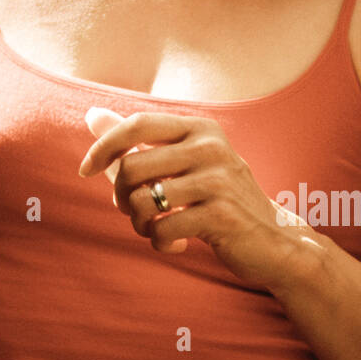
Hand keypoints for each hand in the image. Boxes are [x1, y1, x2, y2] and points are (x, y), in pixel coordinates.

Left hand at [78, 108, 315, 290]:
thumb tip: (91, 115)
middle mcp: (211, 147)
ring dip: (138, 224)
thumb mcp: (183, 162)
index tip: (85, 170)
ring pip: (141, 201)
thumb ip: (137, 141)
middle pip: (131, 167)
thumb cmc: (218, 199)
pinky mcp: (222, 214)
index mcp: (199, 128)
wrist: (275, 240)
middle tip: (134, 213)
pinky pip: (162, 228)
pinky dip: (159, 242)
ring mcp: (219, 179)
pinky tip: (175, 244)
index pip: (136, 124)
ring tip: (154, 229)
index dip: (103, 147)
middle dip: (120, 197)